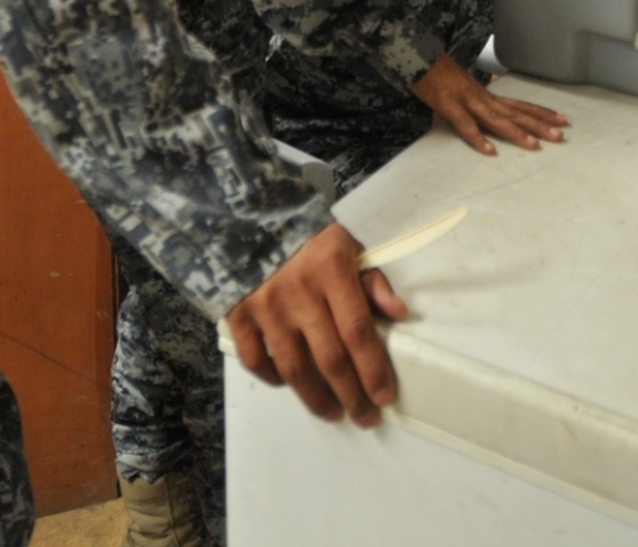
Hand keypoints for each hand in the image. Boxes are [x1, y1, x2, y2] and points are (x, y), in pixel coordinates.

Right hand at [226, 223, 407, 425]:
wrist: (249, 219)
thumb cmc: (309, 238)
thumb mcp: (347, 245)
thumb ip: (372, 280)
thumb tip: (399, 315)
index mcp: (332, 269)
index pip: (358, 330)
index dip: (373, 369)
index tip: (385, 396)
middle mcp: (299, 292)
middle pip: (330, 358)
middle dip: (352, 395)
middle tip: (365, 418)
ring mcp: (266, 306)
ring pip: (295, 369)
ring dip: (317, 399)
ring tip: (334, 414)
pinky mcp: (238, 315)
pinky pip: (257, 361)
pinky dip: (274, 379)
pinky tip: (291, 386)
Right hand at [412, 53, 566, 156]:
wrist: (419, 55)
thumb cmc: (437, 75)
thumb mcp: (458, 94)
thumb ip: (462, 112)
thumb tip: (460, 125)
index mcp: (486, 96)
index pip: (519, 105)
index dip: (540, 113)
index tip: (561, 120)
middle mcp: (482, 97)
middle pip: (515, 113)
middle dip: (539, 125)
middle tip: (560, 135)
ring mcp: (467, 100)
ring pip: (497, 119)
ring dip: (516, 132)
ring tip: (534, 145)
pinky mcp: (449, 105)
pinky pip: (466, 125)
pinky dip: (478, 138)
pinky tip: (490, 150)